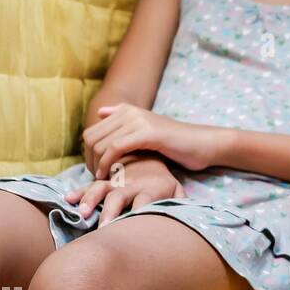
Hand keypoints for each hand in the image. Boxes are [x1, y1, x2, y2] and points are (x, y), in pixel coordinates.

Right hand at [65, 155, 185, 226]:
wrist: (154, 151)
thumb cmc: (167, 182)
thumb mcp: (178, 192)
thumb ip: (180, 205)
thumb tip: (188, 218)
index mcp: (153, 188)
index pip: (146, 201)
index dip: (140, 212)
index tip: (134, 228)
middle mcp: (133, 184)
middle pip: (121, 197)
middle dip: (112, 212)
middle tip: (105, 228)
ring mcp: (118, 180)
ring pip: (102, 188)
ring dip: (92, 200)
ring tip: (83, 213)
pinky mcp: (107, 178)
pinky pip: (91, 184)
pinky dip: (81, 192)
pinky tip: (69, 200)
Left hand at [84, 103, 222, 178]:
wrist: (202, 144)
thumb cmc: (175, 143)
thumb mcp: (148, 128)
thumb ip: (125, 119)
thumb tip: (101, 112)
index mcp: (127, 110)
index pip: (91, 132)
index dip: (87, 154)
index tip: (96, 170)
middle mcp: (130, 112)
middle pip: (91, 138)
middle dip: (89, 161)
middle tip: (98, 177)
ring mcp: (138, 121)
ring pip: (100, 144)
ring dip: (97, 165)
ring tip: (105, 179)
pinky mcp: (147, 133)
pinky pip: (115, 148)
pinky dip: (108, 164)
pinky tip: (111, 176)